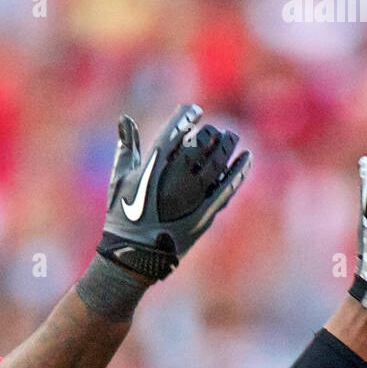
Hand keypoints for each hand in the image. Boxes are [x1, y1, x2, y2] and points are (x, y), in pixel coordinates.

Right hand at [96, 104, 251, 281]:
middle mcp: (174, 180)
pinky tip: (247, 158)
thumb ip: (126, 147)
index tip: (196, 110)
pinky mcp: (204, 215)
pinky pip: (227, 189)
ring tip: (232, 137)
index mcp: (152, 168)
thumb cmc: (123, 216)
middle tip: (215, 131)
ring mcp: (191, 198)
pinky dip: (239, 172)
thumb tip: (126, 119)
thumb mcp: (119, 180)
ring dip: (227, 146)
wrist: (133, 256)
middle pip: (200, 145)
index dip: (187, 116)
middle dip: (210, 133)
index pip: (174, 132)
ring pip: (217, 163)